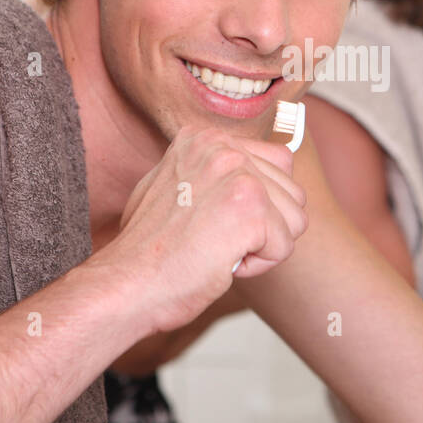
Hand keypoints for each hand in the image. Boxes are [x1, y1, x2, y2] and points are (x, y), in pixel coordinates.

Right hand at [92, 125, 307, 333]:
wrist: (127, 284)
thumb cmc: (149, 249)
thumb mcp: (174, 186)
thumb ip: (212, 173)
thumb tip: (254, 176)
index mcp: (205, 138)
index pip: (277, 163)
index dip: (257, 205)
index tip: (215, 220)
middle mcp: (223, 147)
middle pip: (292, 192)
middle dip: (265, 227)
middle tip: (215, 239)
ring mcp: (238, 175)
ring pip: (295, 219)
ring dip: (263, 246)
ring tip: (217, 248)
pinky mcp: (249, 209)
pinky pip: (284, 247)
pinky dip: (258, 266)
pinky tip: (220, 261)